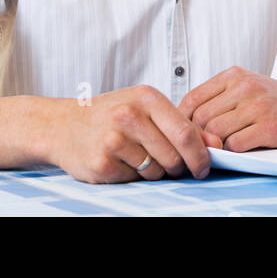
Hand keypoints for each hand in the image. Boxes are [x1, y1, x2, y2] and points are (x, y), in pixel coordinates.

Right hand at [53, 85, 221, 183]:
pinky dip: (132, 176)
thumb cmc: (109, 115)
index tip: (204, 167)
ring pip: (156, 171)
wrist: (61, 126)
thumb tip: (215, 144)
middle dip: (178, 167)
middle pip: (174, 156)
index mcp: (145, 97)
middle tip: (170, 165)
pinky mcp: (101, 163)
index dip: (200, 155)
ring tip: (137, 157)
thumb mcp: (145, 109)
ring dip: (154, 172)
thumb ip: (180, 125)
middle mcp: (128, 115)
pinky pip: (134, 180)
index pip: (185, 132)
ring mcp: (113, 140)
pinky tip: (119, 162)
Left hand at [179, 66, 276, 151]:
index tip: (189, 132)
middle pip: (202, 118)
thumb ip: (219, 98)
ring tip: (226, 146)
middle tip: (206, 146)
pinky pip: (236, 145)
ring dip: (218, 145)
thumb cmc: (276, 101)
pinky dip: (234, 152)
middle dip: (200, 136)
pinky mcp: (271, 128)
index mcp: (235, 75)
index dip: (184, 120)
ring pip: (216, 132)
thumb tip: (185, 122)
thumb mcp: (246, 86)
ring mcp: (259, 107)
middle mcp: (245, 87)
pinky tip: (243, 148)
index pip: (193, 98)